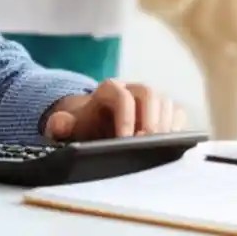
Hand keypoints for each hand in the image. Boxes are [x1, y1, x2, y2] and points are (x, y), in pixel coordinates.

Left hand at [44, 79, 186, 141]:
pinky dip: (176, 128)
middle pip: (149, 93)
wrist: (94, 124)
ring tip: (158, 147)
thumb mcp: (68, 127)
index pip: (120, 94)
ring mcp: (149, 99)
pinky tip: (169, 146)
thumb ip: (60, 125)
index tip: (125, 140)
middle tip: (147, 144)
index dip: (125, 116)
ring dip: (165, 124)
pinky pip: (176, 113)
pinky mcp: (163, 111)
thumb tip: (60, 123)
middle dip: (150, 118)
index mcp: (108, 89)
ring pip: (165, 102)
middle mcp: (131, 89)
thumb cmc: (84, 126)